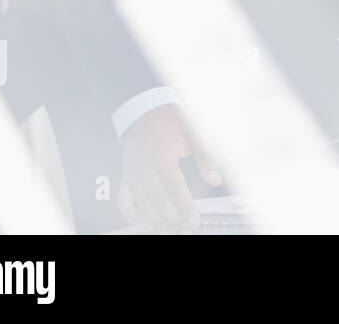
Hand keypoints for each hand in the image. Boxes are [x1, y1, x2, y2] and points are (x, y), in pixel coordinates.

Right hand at [117, 105, 220, 232]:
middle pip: (158, 200)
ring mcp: (132, 172)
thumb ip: (205, 157)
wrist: (145, 109)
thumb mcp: (193, 133)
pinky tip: (143, 222)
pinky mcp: (125, 175)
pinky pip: (123, 199)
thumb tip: (215, 179)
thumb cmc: (170, 120)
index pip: (175, 188)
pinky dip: (130, 214)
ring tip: (169, 229)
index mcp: (162, 155)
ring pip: (142, 203)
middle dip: (172, 218)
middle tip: (185, 229)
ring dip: (156, 219)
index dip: (185, 207)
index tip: (194, 221)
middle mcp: (144, 166)